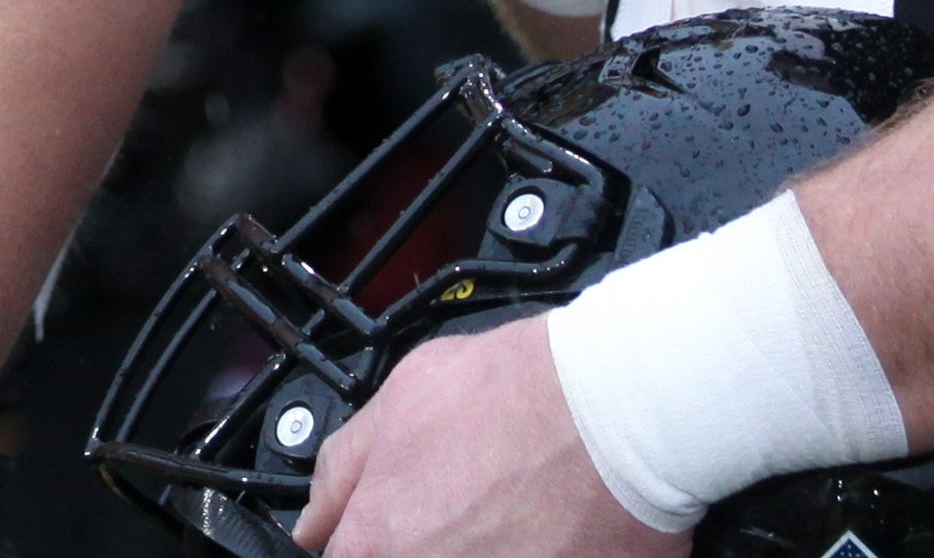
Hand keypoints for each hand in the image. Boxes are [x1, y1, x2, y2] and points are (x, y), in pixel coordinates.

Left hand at [297, 317, 685, 555]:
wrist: (620, 405)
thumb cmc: (514, 393)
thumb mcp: (399, 398)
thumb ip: (344, 471)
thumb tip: (314, 521)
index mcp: (378, 542)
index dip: (373, 542)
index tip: (394, 528)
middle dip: (428, 546)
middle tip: (466, 513)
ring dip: (482, 552)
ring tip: (514, 519)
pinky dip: (538, 557)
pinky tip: (552, 536)